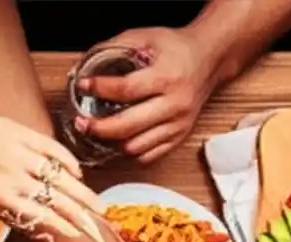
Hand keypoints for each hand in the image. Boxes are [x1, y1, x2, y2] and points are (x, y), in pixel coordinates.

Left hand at [0, 111, 105, 240]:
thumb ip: (11, 208)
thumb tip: (39, 222)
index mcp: (2, 197)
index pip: (40, 215)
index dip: (62, 225)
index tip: (77, 232)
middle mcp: (14, 177)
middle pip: (56, 198)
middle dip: (81, 212)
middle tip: (97, 220)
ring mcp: (21, 154)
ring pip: (59, 176)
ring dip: (81, 191)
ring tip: (96, 203)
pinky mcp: (25, 134)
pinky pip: (53, 149)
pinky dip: (68, 161)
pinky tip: (76, 173)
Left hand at [76, 27, 220, 164]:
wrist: (209, 59)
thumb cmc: (176, 48)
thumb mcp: (146, 36)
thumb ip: (115, 47)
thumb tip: (83, 66)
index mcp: (167, 76)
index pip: (126, 90)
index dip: (100, 89)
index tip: (83, 86)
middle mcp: (175, 103)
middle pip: (128, 126)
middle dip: (98, 127)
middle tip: (81, 122)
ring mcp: (178, 124)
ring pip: (136, 146)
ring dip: (112, 142)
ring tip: (98, 131)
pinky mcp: (179, 137)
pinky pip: (149, 156)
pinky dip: (130, 151)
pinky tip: (119, 139)